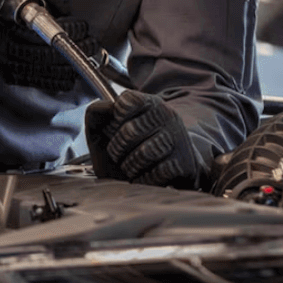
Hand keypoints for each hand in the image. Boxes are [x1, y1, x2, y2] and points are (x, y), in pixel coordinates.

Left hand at [84, 89, 205, 188]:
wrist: (166, 173)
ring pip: (144, 154)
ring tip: (130, 167)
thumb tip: (106, 109)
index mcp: (149, 103)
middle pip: (130, 131)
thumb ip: (97, 112)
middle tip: (117, 155)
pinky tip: (143, 177)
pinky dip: (144, 180)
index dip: (114, 120)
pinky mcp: (184, 162)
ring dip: (130, 166)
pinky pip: (158, 173)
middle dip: (117, 149)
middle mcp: (167, 115)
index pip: (126, 102)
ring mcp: (178, 138)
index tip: (115, 129)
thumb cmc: (130, 147)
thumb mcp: (109, 127)